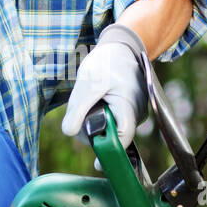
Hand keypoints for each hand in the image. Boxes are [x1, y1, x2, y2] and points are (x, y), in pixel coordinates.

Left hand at [60, 23, 147, 152]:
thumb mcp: (87, 83)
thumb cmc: (107, 63)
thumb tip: (69, 132)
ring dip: (96, 121)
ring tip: (92, 100)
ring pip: (111, 129)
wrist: (121, 49)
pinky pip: (112, 121)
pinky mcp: (129, 112)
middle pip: (114, 137)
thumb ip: (77, 109)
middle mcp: (137, 113)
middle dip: (94, 131)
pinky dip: (101, 116)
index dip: (107, 148)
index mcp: (129, 106)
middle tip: (82, 111)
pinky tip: (99, 101)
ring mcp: (135, 113)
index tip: (95, 158)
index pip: (121, 138)